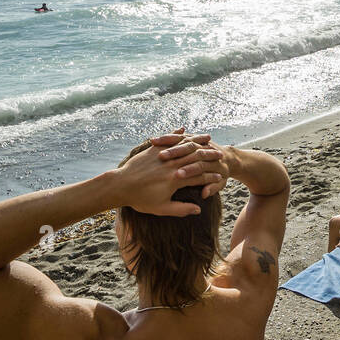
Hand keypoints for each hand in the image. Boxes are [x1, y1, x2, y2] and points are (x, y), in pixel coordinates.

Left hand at [109, 133, 227, 215]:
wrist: (119, 186)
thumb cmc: (140, 199)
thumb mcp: (162, 208)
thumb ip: (181, 208)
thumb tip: (198, 209)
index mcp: (175, 180)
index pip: (199, 177)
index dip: (210, 178)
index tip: (220, 177)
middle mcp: (172, 165)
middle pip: (195, 158)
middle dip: (210, 157)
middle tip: (220, 155)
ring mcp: (163, 155)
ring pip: (184, 146)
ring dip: (198, 142)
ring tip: (209, 139)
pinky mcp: (152, 149)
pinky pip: (168, 139)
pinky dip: (176, 134)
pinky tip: (183, 129)